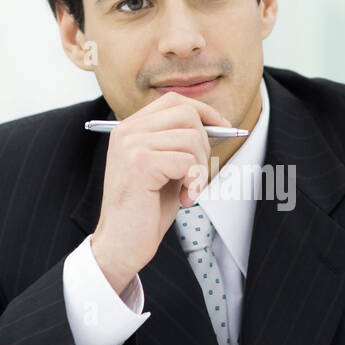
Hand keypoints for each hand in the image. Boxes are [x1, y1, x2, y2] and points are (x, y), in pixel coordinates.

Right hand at [90, 91, 231, 293]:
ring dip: (200, 169)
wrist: (121, 244)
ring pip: (191, 139)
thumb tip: (218, 124)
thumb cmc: (145, 209)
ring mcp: (132, 145)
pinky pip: (187, 161)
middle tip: (198, 174)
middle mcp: (127, 131)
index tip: (223, 128)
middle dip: (204, 145)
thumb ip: (180, 143)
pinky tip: (185, 199)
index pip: (174, 101)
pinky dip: (194, 182)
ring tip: (189, 191)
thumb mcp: (165, 168)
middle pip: (187, 114)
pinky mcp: (140, 164)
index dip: (204, 111)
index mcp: (130, 128)